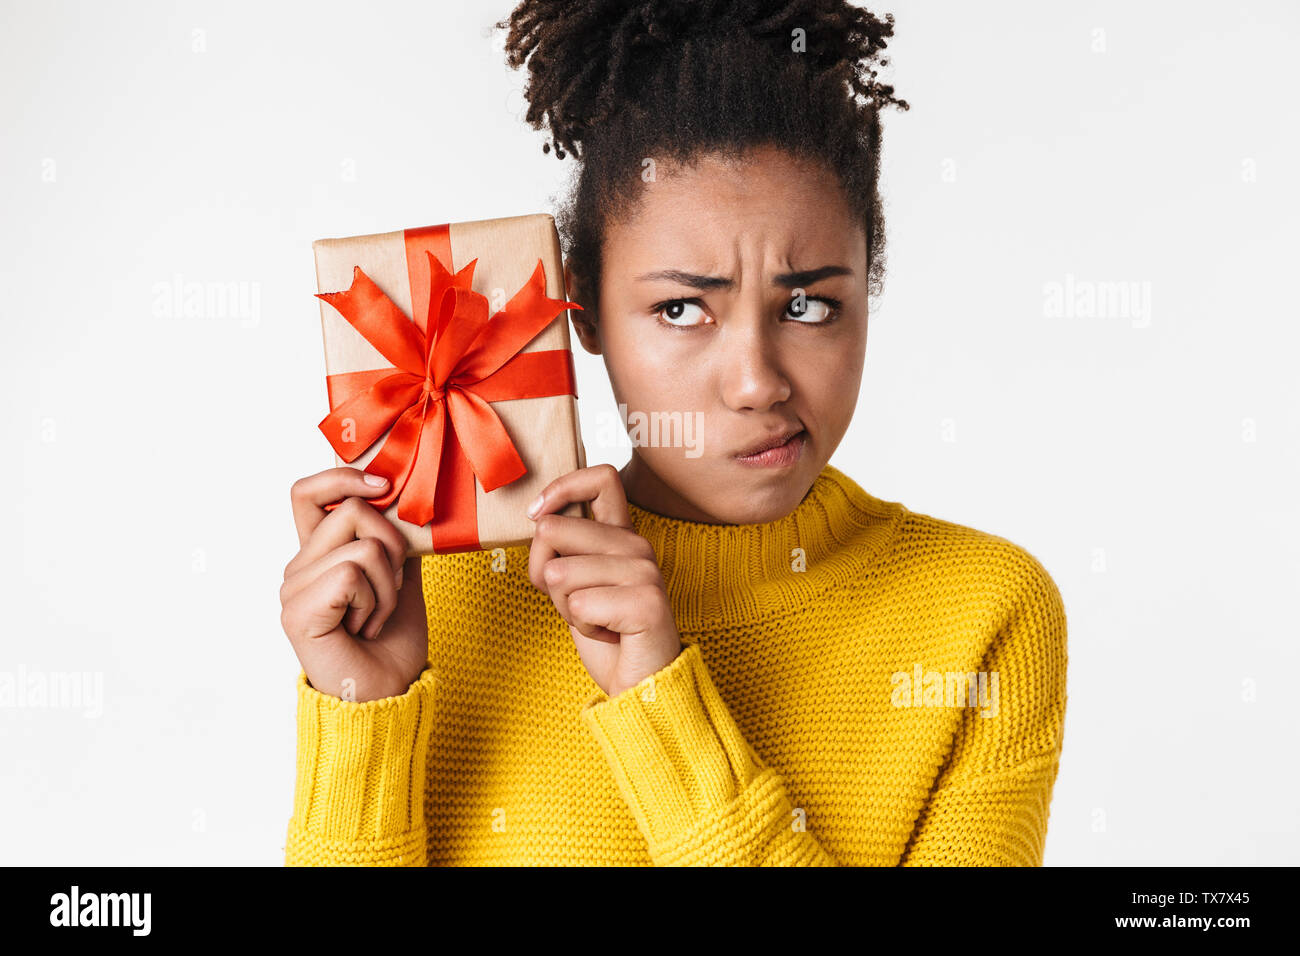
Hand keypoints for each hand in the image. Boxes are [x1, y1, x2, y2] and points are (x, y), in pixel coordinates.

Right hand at [280, 467, 429, 701]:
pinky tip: (362, 629)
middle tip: (387, 595)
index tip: (383, 484)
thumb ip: (393, 537)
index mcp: (319, 555)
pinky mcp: (297, 610)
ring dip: (389, 586)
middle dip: (394, 551)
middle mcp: (299, 567)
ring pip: (364, 545)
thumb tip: (396, 494)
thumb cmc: (393, 640)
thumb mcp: (402, 575)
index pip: (308, 493)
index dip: (341, 477)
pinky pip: (354, 573)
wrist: (389, 692)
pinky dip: (375, 602)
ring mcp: (293, 589)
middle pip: (353, 511)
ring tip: (373, 618)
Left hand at [526, 464, 682, 697]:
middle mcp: (637, 546)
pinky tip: (609, 633)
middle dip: (545, 574)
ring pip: (559, 572)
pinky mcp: (647, 602)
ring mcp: (646, 572)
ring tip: (596, 619)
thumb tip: (538, 518)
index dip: (561, 489)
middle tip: (576, 601)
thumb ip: (560, 549)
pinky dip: (583, 626)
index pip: (601, 478)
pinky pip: (580, 604)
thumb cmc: (605, 632)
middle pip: (554, 529)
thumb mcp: (571, 584)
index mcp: (621, 535)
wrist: (640, 684)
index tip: (537, 515)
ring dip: (565, 606)